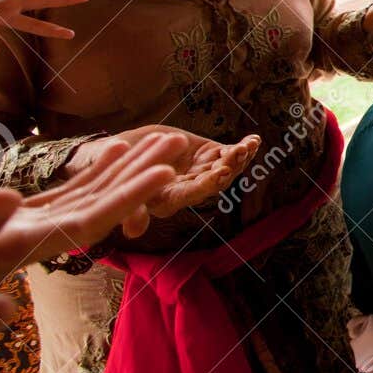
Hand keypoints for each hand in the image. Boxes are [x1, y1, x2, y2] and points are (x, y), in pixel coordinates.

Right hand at [0, 133, 183, 278]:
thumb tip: (10, 199)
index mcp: (42, 241)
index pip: (97, 217)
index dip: (132, 195)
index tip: (165, 176)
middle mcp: (58, 231)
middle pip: (111, 198)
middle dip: (145, 169)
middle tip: (180, 141)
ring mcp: (54, 220)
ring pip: (101, 188)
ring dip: (133, 163)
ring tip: (164, 138)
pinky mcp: (44, 213)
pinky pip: (79, 187)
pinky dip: (100, 167)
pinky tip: (120, 147)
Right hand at [68, 126, 260, 218]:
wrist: (125, 151)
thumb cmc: (118, 172)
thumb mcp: (118, 185)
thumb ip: (130, 206)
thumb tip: (131, 232)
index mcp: (172, 198)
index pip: (193, 193)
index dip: (207, 184)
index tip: (218, 174)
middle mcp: (191, 187)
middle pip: (215, 181)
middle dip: (228, 168)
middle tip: (237, 154)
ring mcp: (202, 170)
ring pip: (226, 167)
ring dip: (239, 157)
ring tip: (248, 146)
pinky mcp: (209, 155)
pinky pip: (230, 154)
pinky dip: (244, 147)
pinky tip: (254, 140)